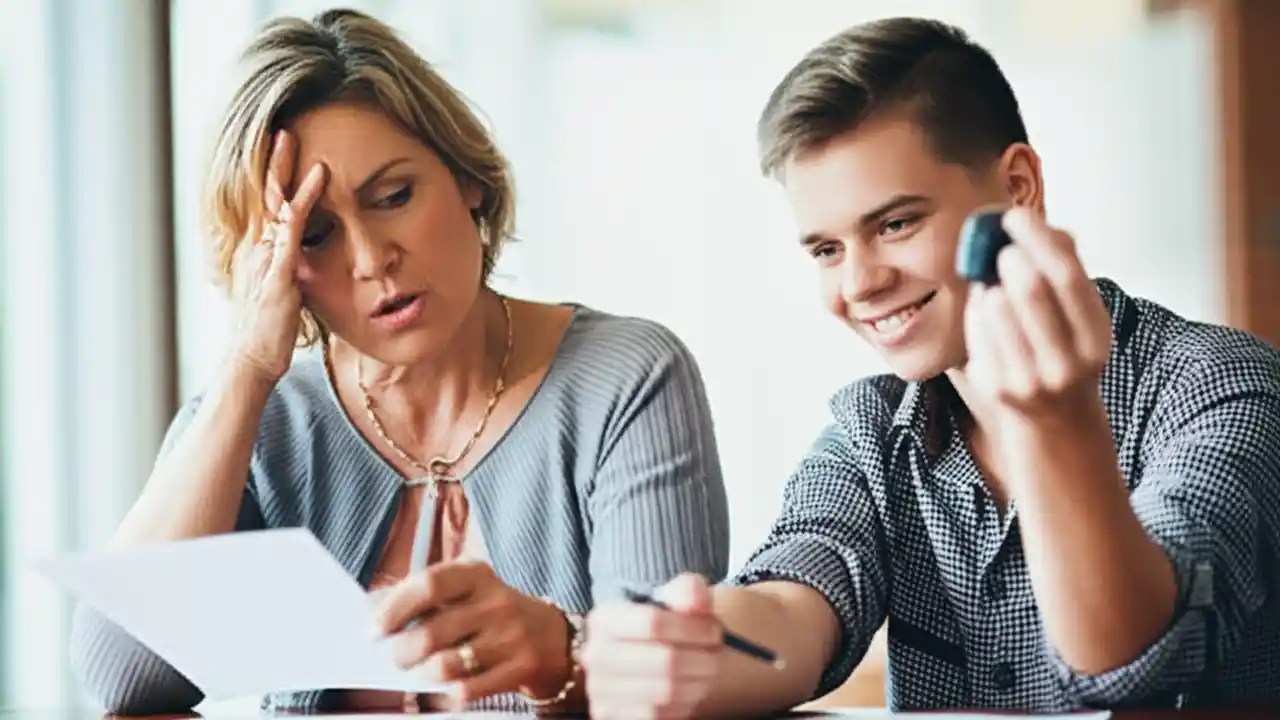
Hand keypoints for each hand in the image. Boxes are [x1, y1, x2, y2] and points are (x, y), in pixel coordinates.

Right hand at [228, 129, 326, 385]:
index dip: (274, 177)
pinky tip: (316, 182)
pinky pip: (290, 232)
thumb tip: (297, 257)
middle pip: (265, 195)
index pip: (267, 206)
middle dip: (273, 162)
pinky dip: (302, 204)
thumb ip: (287, 270)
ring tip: (294, 141)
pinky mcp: (278, 275)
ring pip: (275, 206)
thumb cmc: (268, 330)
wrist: (252, 360)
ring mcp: (265, 260)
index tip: (283, 149)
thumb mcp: (279, 292)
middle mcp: (257, 250)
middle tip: (284, 129)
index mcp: (259, 252)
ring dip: (285, 173)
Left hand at [373, 561, 571, 705]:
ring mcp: (511, 636)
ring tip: (424, 672)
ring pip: (446, 665)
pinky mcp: (522, 668)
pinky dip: (452, 692)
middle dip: (403, 652)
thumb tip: (373, 610)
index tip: (375, 629)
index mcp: (477, 575)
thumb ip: (425, 596)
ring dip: (425, 674)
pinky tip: (453, 686)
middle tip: (398, 659)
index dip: (396, 608)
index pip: (429, 584)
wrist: (555, 638)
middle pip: (432, 632)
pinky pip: (469, 690)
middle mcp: (496, 602)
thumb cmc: (494, 614)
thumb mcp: (468, 592)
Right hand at [583, 574, 721, 718]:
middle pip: (665, 661)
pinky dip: (683, 705)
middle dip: (703, 659)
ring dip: (699, 683)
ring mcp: (600, 690)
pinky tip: (688, 692)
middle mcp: (595, 654)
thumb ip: (689, 591)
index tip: (714, 631)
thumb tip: (694, 601)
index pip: (653, 623)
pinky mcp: (610, 716)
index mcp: (605, 618)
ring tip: (705, 672)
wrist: (652, 659)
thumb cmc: (668, 626)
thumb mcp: (678, 600)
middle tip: (716, 656)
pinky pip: (658, 716)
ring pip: (666, 691)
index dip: (694, 629)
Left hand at [963, 207, 1112, 425]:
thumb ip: (1065, 274)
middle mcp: (1067, 362)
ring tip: (997, 289)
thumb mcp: (1080, 319)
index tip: (1015, 215)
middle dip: (1008, 258)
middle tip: (1001, 249)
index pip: (1067, 276)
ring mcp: (1030, 378)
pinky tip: (988, 315)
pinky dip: (977, 311)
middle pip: (1030, 290)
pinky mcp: (996, 387)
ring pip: (995, 307)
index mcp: (1095, 337)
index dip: (1038, 238)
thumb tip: (1045, 227)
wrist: (1057, 424)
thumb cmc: (1065, 355)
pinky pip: (976, 329)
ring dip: (990, 286)